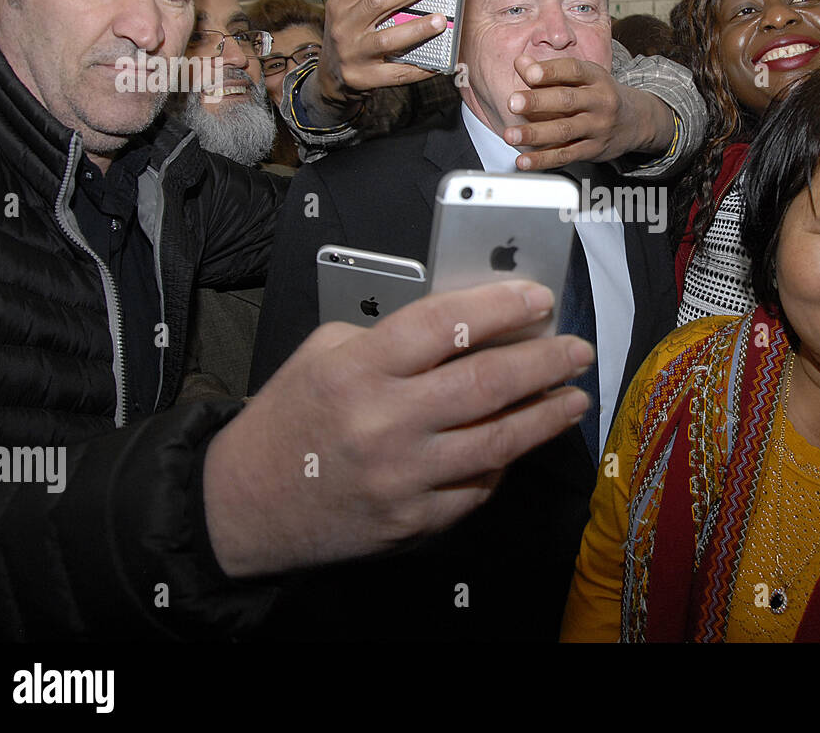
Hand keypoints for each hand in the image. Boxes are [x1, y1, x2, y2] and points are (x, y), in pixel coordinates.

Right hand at [203, 280, 593, 577]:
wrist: (243, 506)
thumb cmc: (288, 420)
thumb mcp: (324, 355)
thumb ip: (391, 339)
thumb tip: (470, 327)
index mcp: (358, 370)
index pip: (446, 325)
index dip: (501, 305)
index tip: (540, 297)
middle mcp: (384, 423)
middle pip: (487, 382)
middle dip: (545, 361)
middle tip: (577, 348)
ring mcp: (402, 477)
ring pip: (499, 441)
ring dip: (546, 415)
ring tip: (573, 397)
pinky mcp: (413, 521)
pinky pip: (478, 487)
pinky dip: (504, 463)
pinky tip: (520, 442)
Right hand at [316, 0, 447, 108]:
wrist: (331, 77)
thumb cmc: (350, 36)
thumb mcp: (351, 10)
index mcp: (341, 2)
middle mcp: (344, 26)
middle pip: (378, 1)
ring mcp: (354, 54)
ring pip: (388, 38)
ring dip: (417, 28)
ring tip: (441, 20)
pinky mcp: (364, 78)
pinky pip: (398, 73)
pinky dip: (421, 67)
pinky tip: (440, 61)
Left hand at [503, 55, 674, 170]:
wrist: (636, 121)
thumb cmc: (601, 95)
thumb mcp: (583, 77)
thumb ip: (550, 71)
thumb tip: (520, 62)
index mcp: (596, 78)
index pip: (572, 70)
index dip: (550, 71)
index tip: (528, 72)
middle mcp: (599, 101)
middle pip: (567, 100)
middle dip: (538, 102)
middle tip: (514, 103)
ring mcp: (598, 127)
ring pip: (564, 130)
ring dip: (535, 133)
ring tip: (511, 134)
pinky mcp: (593, 150)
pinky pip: (566, 155)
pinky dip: (543, 159)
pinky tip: (525, 160)